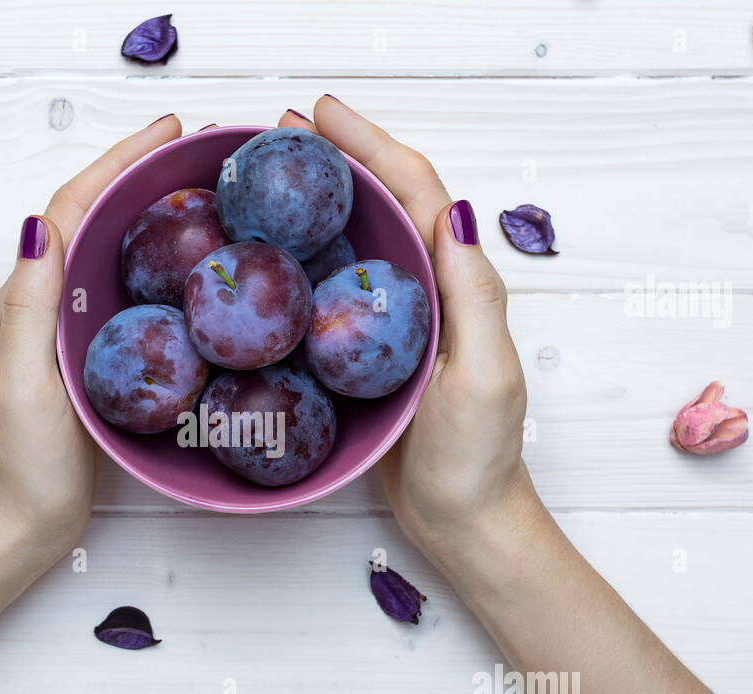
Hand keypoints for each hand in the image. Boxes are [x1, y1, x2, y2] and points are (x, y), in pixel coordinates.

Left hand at [0, 116, 184, 570]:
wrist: (23, 523)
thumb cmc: (19, 461)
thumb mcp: (19, 381)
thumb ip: (27, 308)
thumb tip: (41, 224)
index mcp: (32, 297)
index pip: (74, 208)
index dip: (118, 162)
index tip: (169, 132)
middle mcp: (54, 304)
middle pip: (101, 218)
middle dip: (144, 174)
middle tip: (202, 151)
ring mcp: (80, 332)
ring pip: (121, 255)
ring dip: (158, 217)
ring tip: (211, 194)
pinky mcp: (103, 362)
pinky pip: (137, 299)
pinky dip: (167, 273)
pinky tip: (203, 276)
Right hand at [280, 97, 537, 567]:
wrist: (462, 520)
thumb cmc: (476, 458)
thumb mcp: (483, 377)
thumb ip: (473, 297)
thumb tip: (455, 209)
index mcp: (458, 284)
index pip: (417, 192)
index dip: (370, 144)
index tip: (319, 114)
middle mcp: (429, 290)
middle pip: (384, 201)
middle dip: (338, 156)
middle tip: (281, 130)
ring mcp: (396, 320)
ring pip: (357, 239)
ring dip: (319, 199)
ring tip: (269, 173)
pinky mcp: (369, 352)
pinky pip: (335, 288)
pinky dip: (306, 258)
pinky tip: (270, 255)